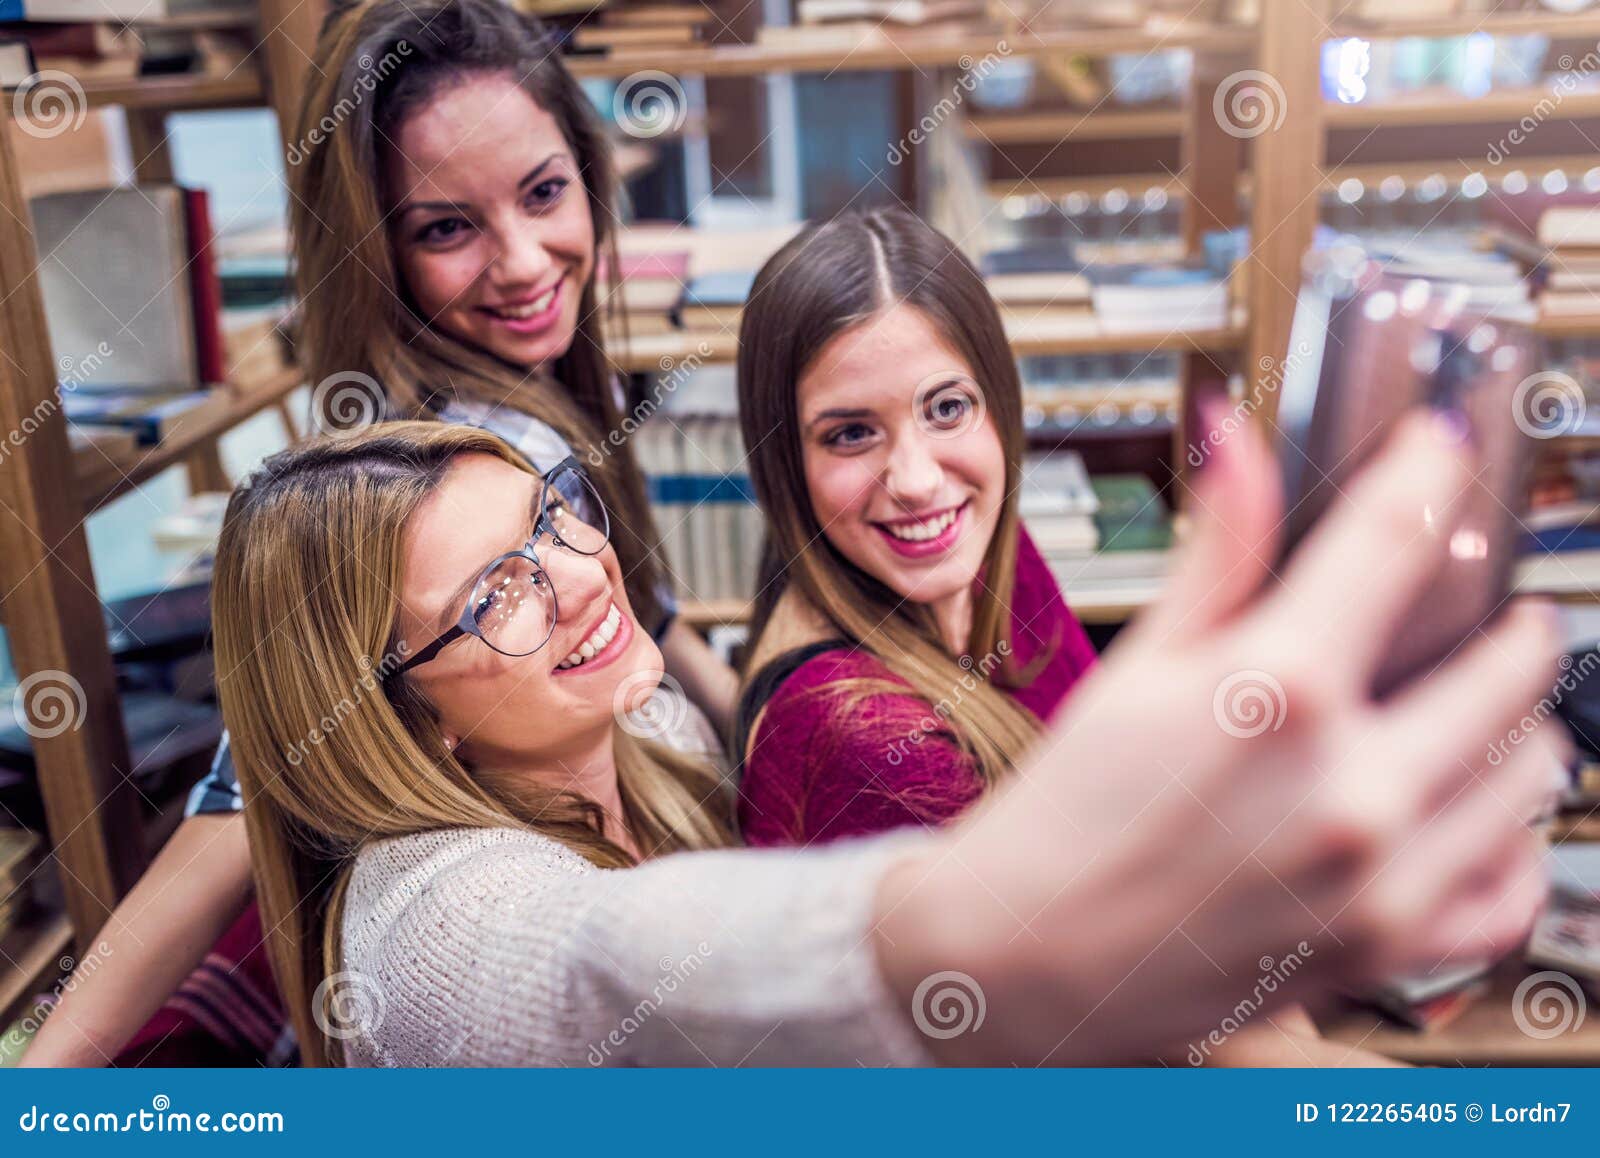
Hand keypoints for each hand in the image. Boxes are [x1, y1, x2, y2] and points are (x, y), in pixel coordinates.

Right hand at [874, 409, 1564, 1063]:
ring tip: (1484, 716)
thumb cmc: (1068, 814)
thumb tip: (1234, 438)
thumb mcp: (1138, 666)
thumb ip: (1217, 552)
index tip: (1441, 453)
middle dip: (1508, 622)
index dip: (1428, 473)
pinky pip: (1511, 892)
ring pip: (1529, 774)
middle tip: (1497, 612)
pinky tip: (1477, 818)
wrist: (1027, 957)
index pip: (1394, 538)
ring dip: (1519, 728)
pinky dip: (1510, 849)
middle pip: (1506, 665)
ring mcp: (1379, 875)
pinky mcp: (1387, 951)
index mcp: (1275, 690)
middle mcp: (1347, 783)